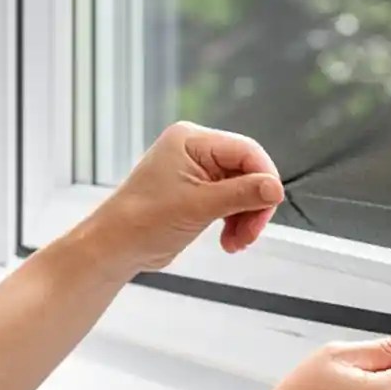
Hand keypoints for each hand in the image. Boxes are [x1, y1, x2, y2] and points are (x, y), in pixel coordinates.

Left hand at [82, 121, 284, 276]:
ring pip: (245, 189)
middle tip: (251, 233)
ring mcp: (198, 171)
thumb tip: (276, 188)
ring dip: (247, 217)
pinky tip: (229, 239)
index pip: (246, 151)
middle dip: (254, 204)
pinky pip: (233, 200)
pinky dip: (237, 221)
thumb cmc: (141, 222)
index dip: (264, 178)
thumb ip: (242, 194)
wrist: (113, 249)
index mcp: (192, 140)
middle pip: (248, 171)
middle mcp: (196, 150)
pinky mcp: (200, 191)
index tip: (270, 205)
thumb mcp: (199, 206)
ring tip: (237, 242)